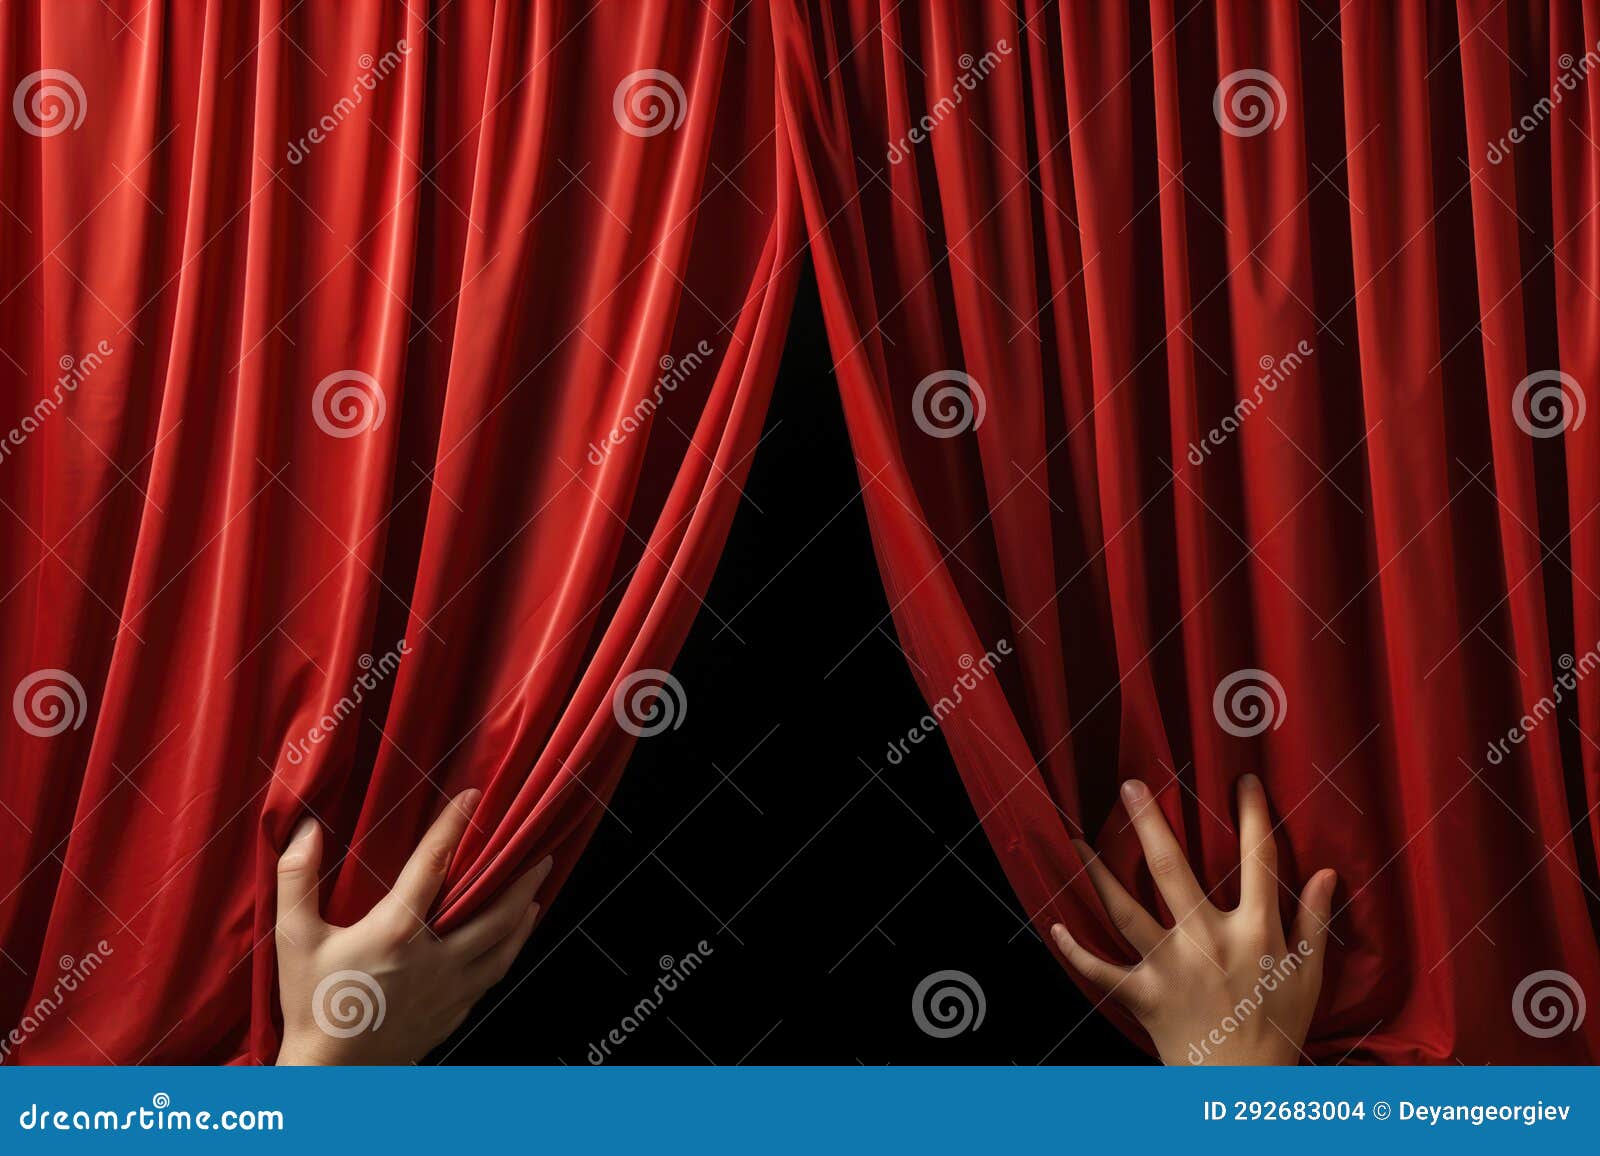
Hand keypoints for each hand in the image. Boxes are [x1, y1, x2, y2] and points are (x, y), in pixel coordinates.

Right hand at [274, 789, 552, 1064]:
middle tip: (542, 855)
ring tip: (537, 893)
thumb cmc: (312, 1004)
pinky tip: (512, 941)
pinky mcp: (454, 1012)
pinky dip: (509, 951)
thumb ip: (298, 879)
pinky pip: (493, 976)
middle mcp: (434, 958)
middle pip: (494, 912)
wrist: (331, 1076)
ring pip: (503, 948)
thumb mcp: (293, 938)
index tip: (472, 796)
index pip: (432, 865)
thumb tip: (306, 827)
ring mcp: (450, 989)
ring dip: (523, 917)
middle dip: (521, 880)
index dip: (453, 825)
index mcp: (397, 932)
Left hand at [1051, 774, 1335, 1065]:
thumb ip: (1313, 921)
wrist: (1245, 1090)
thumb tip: (1327, 872)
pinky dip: (1074, 952)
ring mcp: (1171, 967)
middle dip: (1150, 823)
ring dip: (1097, 873)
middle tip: (1129, 784)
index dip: (1254, 816)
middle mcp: (1208, 941)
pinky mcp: (1144, 995)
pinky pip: (1101, 970)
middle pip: (1173, 869)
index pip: (1259, 861)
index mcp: (1255, 932)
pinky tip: (1054, 926)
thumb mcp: (1308, 975)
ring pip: (1125, 910)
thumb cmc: (1278, 1029)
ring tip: (1076, 839)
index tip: (1244, 779)